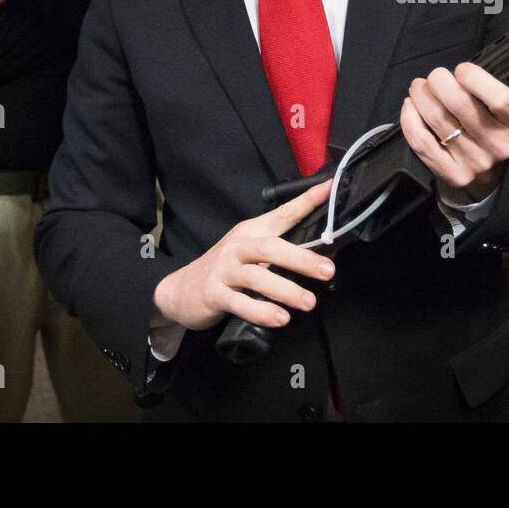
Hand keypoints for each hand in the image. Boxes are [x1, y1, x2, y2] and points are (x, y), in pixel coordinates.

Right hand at [152, 181, 335, 331]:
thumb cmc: (225, 270)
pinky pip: (240, 303)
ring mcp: (225, 270)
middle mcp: (239, 247)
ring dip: (286, 290)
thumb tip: (320, 257)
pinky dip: (261, 311)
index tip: (328, 189)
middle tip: (327, 269)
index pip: (283, 214)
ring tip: (309, 302)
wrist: (180, 290)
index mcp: (251, 232)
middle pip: (271, 247)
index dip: (306, 201)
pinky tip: (280, 318)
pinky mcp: (214, 293)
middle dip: (301, 258)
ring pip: (257, 277)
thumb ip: (278, 252)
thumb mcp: (249, 253)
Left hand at [401, 62, 508, 201]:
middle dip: (439, 82)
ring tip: (419, 87)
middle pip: (461, 105)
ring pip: (438, 120)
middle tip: (434, 75)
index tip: (462, 68)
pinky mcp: (452, 174)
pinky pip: (422, 143)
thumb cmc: (501, 125)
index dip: (477, 79)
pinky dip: (410, 119)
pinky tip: (410, 105)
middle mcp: (500, 145)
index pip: (501, 99)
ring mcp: (475, 162)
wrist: (493, 173)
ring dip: (421, 96)